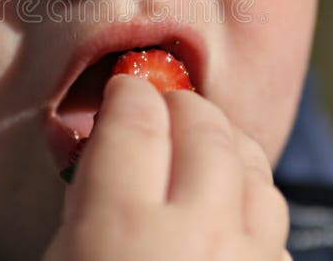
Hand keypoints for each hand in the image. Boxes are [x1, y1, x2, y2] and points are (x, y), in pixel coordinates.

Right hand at [42, 75, 291, 260]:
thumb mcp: (58, 257)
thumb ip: (82, 199)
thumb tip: (104, 150)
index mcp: (121, 227)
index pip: (134, 119)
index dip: (128, 91)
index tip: (123, 88)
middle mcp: (196, 235)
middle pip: (202, 128)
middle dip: (179, 104)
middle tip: (159, 107)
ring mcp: (247, 260)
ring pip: (254, 167)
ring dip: (225, 147)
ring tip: (199, 151)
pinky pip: (274, 221)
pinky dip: (250, 202)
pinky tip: (226, 213)